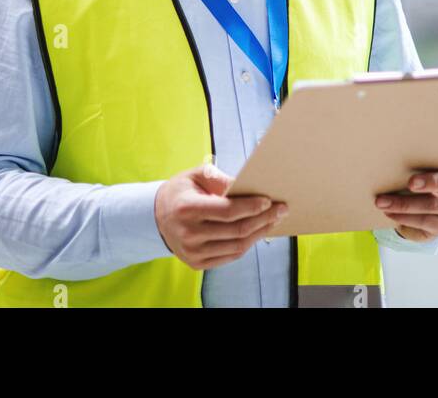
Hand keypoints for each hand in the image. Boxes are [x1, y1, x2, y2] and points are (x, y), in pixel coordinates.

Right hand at [154, 163, 287, 269]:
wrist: (156, 218)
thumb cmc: (180, 192)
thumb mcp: (194, 175)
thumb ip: (219, 178)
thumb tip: (245, 185)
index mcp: (187, 209)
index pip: (227, 211)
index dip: (251, 207)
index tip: (269, 200)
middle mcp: (189, 233)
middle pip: (236, 230)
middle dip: (263, 219)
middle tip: (281, 210)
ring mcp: (193, 252)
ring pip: (237, 246)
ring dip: (260, 233)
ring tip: (273, 221)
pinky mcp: (197, 263)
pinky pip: (231, 256)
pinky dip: (248, 244)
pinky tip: (257, 232)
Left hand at [374, 165, 437, 242]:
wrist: (418, 213)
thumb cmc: (416, 183)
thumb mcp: (418, 170)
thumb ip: (415, 162)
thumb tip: (389, 155)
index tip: (430, 159)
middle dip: (429, 182)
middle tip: (410, 183)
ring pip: (432, 204)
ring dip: (404, 204)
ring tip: (382, 202)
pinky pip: (425, 221)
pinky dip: (404, 217)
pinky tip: (390, 213)